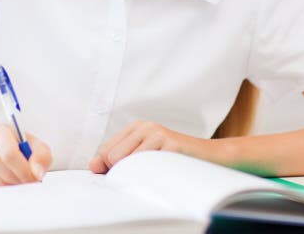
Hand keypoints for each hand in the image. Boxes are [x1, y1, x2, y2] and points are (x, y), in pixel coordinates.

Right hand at [0, 124, 52, 187]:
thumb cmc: (17, 146)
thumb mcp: (33, 144)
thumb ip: (42, 155)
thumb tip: (37, 173)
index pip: (10, 154)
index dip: (25, 170)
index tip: (35, 177)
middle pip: (5, 173)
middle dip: (21, 181)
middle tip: (29, 181)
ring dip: (13, 187)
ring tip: (18, 179)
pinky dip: (2, 190)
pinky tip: (6, 181)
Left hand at [88, 120, 206, 172]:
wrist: (211, 157)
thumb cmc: (175, 159)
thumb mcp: (145, 156)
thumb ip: (119, 159)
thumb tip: (93, 166)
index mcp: (136, 128)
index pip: (106, 151)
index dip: (109, 168)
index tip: (122, 175)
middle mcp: (145, 127)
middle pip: (112, 157)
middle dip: (122, 172)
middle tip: (143, 175)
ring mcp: (159, 133)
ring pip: (126, 161)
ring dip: (137, 175)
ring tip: (154, 173)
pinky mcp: (171, 144)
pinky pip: (147, 166)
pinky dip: (150, 176)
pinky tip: (163, 173)